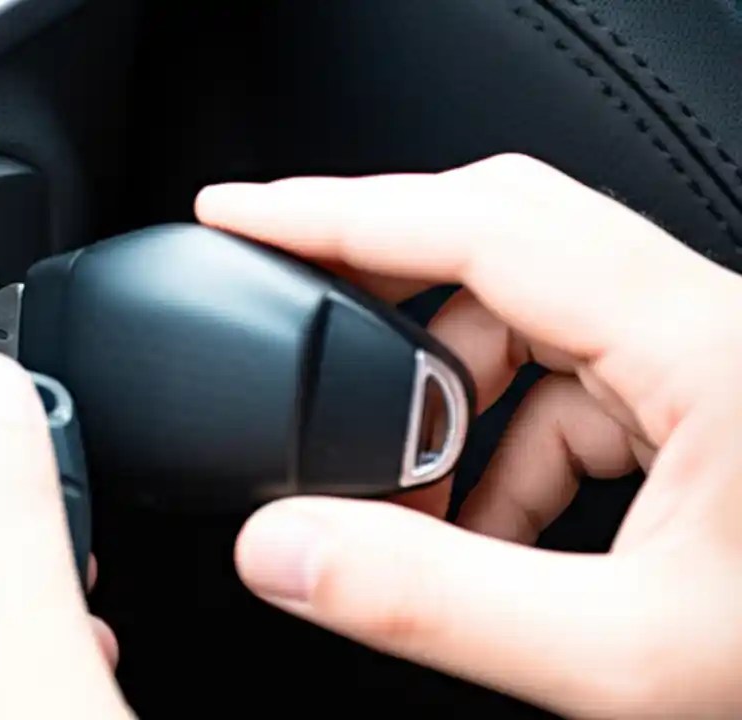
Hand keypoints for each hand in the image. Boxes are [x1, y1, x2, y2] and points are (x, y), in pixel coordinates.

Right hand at [197, 154, 741, 717]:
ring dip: (454, 407)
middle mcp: (710, 319)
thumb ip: (434, 603)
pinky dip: (509, 443)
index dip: (336, 212)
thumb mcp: (624, 654)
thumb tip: (288, 551)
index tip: (240, 210)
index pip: (478, 224)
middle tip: (299, 340)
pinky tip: (497, 530)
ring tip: (422, 510)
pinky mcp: (710, 392)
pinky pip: (573, 380)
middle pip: (498, 244)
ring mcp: (712, 350)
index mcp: (704, 342)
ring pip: (531, 320)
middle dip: (384, 302)